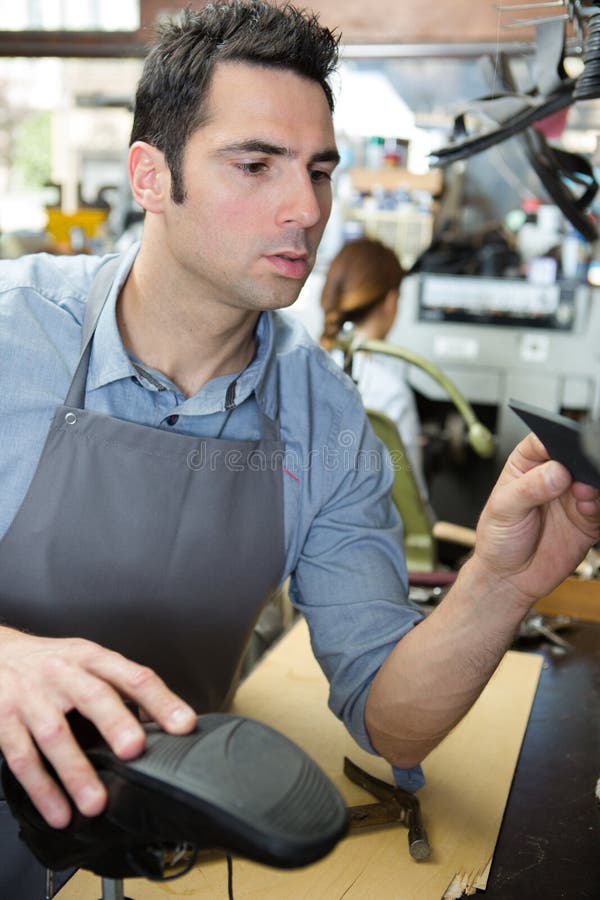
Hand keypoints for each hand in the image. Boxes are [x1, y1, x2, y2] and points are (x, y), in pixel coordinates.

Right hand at [0, 630, 195, 827]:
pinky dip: (42, 789)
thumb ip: (120, 685)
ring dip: (77, 771)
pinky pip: (23, 758)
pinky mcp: (3, 722)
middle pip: (93, 696)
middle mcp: (62, 674)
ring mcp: (31, 698)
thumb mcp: (85, 660)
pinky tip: (59, 813)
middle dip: (115, 724)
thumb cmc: (49, 663)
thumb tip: (161, 719)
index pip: (132, 676)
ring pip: (55, 733)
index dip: (160, 700)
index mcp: (91, 658)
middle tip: (135, 751)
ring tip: (96, 803)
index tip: (183, 725)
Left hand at [473, 433, 599, 605]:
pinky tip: (586, 508)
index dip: (557, 437)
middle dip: (582, 459)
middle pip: (576, 457)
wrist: (509, 578)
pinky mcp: (587, 520)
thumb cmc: (498, 538)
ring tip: (582, 492)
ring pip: (593, 480)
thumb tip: (556, 472)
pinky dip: (597, 506)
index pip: (546, 439)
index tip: (564, 444)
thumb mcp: (503, 510)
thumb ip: (528, 489)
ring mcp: (572, 498)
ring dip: (593, 483)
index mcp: (528, 464)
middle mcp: (553, 476)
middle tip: (580, 469)